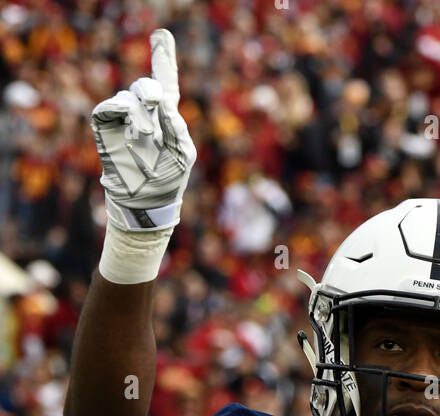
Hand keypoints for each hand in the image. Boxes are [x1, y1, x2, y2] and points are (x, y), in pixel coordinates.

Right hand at [90, 28, 195, 232]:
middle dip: (150, 91)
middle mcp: (144, 115)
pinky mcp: (107, 128)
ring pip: (129, 98)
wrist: (145, 205)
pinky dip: (121, 111)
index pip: (166, 83)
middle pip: (146, 86)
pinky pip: (109, 107)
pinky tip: (131, 128)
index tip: (161, 35)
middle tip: (154, 103)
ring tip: (144, 136)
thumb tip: (163, 102)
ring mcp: (124, 120)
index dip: (163, 59)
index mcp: (166, 119)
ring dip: (140, 114)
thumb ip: (177, 126)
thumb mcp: (183, 154)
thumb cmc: (168, 182)